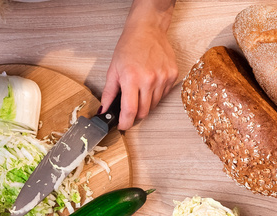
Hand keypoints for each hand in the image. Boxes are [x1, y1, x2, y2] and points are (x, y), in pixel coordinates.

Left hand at [101, 0, 177, 130]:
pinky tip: (150, 82)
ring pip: (154, 105)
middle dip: (135, 114)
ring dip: (145, 103)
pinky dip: (156, 94)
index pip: (130, 111)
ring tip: (140, 89)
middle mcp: (149, 80)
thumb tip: (104, 111)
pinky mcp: (172, 75)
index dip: (125, 123)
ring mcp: (163, 78)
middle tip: (129, 106)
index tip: (122, 125)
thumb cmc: (129, 46)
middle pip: (143, 112)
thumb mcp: (113, 69)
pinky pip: (163, 95)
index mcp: (132, 78)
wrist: (147, 29)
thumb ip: (108, 93)